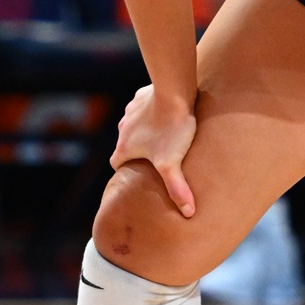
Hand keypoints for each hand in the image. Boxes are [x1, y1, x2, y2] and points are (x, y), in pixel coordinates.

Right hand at [110, 83, 199, 218]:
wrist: (174, 91)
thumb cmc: (172, 128)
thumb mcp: (172, 163)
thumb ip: (178, 189)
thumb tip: (188, 213)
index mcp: (124, 145)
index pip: (116, 164)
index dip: (126, 171)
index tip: (138, 175)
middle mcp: (123, 127)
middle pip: (125, 144)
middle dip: (137, 151)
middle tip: (155, 159)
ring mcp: (131, 110)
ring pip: (133, 125)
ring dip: (144, 131)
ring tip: (164, 136)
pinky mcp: (142, 96)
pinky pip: (143, 107)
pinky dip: (151, 113)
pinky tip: (167, 115)